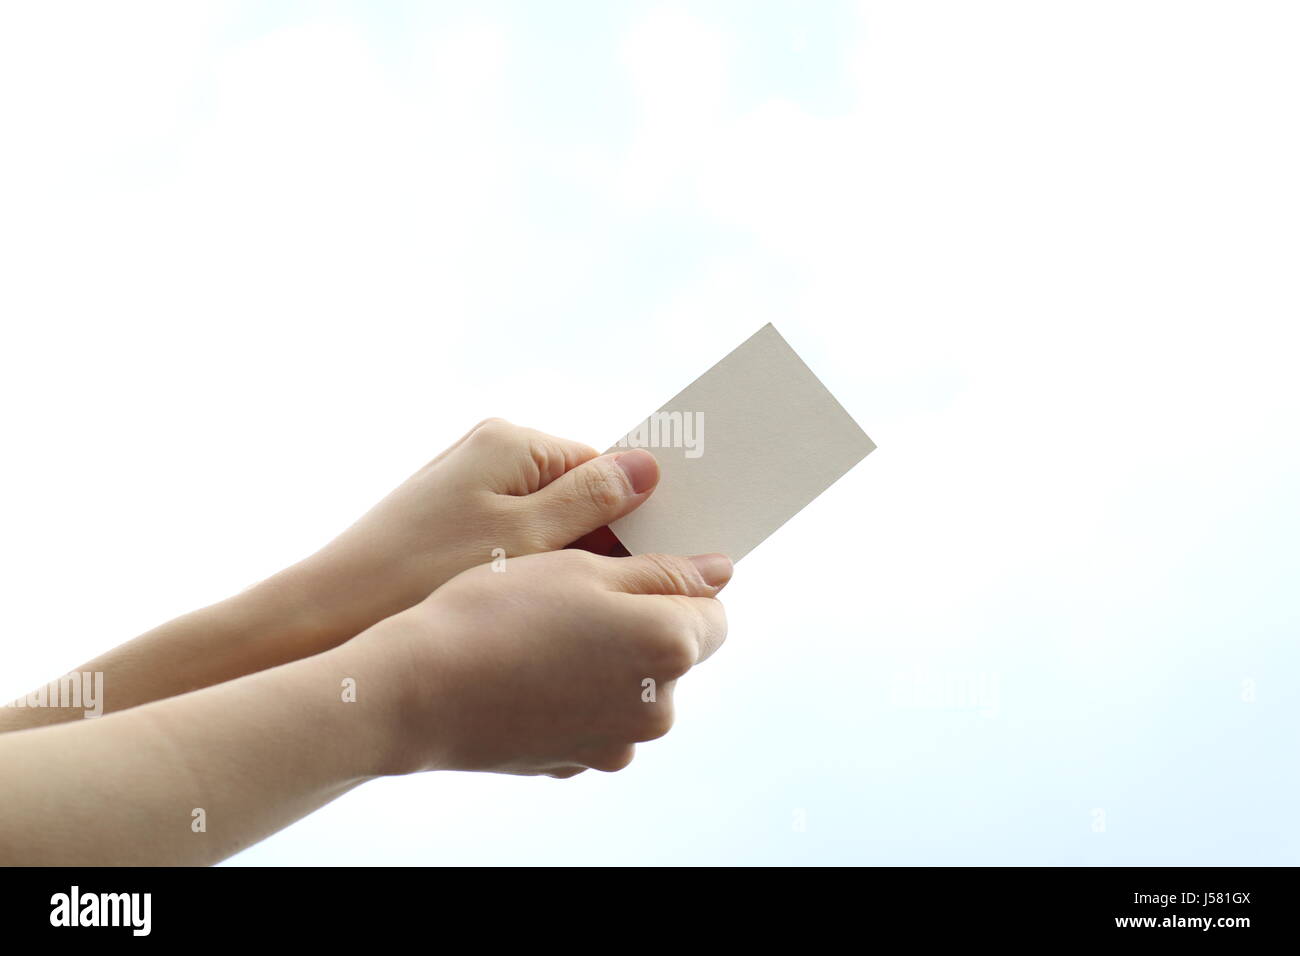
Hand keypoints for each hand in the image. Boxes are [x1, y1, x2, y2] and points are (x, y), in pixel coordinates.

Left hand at [267, 418, 661, 650]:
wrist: (327, 619)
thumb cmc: (425, 574)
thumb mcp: (525, 540)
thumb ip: (592, 502)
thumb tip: (650, 468)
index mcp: (512, 442)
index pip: (605, 466)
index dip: (640, 513)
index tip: (668, 560)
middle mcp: (491, 455)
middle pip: (580, 494)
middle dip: (603, 542)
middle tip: (621, 595)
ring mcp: (471, 491)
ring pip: (552, 525)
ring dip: (568, 563)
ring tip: (573, 610)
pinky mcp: (455, 527)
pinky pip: (520, 544)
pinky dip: (535, 574)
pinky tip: (535, 614)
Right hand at [347, 548, 733, 777]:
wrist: (416, 691)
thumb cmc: (495, 613)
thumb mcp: (583, 566)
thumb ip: (663, 572)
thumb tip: (720, 572)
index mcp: (670, 647)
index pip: (712, 611)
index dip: (672, 585)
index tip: (627, 572)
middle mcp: (656, 708)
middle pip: (672, 652)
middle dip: (637, 624)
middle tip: (570, 596)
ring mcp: (616, 743)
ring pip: (631, 686)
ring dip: (604, 661)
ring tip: (540, 635)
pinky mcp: (576, 761)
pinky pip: (592, 716)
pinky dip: (572, 694)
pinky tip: (525, 672)